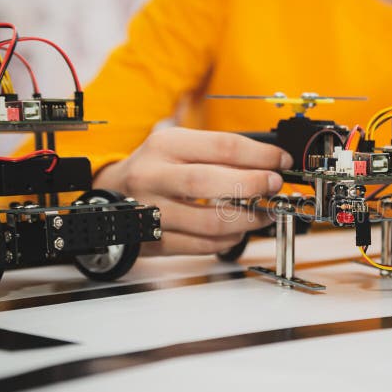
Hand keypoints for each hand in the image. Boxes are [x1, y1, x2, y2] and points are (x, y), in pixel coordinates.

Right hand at [95, 127, 291, 254]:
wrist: (110, 190)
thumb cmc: (156, 166)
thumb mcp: (180, 145)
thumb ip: (219, 153)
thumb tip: (269, 163)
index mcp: (165, 145)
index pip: (222, 147)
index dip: (260, 156)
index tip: (281, 161)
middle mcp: (154, 176)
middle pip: (211, 182)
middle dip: (253, 185)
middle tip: (274, 186)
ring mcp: (151, 211)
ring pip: (208, 221)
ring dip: (247, 220)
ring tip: (264, 214)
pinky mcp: (153, 240)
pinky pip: (199, 246)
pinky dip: (227, 241)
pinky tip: (239, 231)